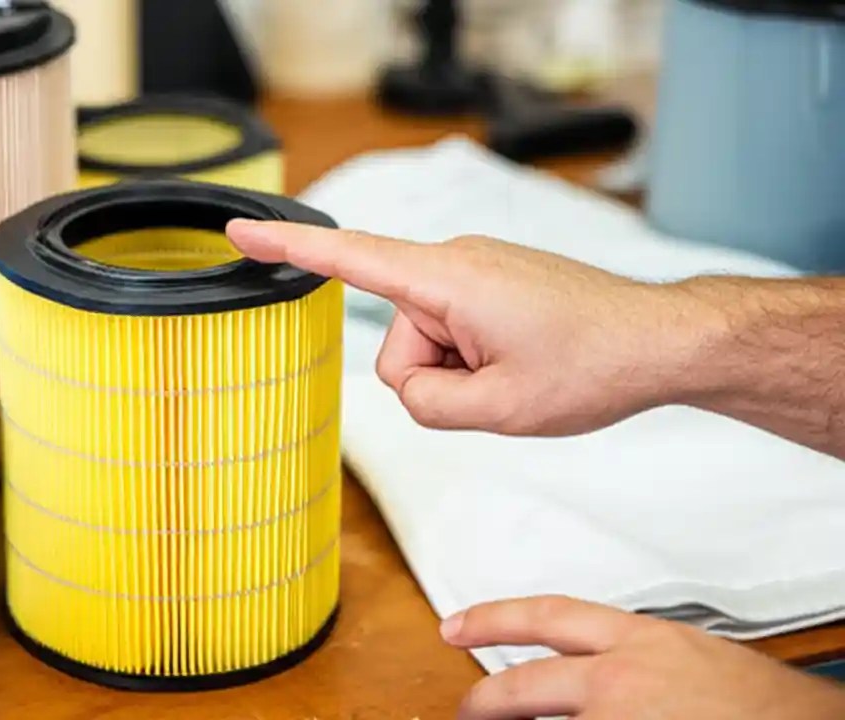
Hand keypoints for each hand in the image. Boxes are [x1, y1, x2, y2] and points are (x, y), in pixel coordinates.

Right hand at [226, 221, 714, 435]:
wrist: (658, 342)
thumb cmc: (593, 364)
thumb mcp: (500, 408)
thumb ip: (427, 405)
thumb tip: (411, 388)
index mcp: (448, 280)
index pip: (348, 257)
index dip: (286, 247)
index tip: (238, 228)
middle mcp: (455, 262)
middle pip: (398, 340)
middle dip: (436, 377)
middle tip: (498, 385)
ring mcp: (474, 271)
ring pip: (426, 344)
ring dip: (462, 372)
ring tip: (517, 373)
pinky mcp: (489, 284)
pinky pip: (452, 332)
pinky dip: (476, 359)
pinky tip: (520, 362)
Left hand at [442, 595, 844, 718]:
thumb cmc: (763, 705)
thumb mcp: (689, 657)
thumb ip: (634, 659)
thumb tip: (593, 674)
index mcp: (637, 642)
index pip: (546, 616)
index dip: (492, 618)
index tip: (454, 625)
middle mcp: (618, 681)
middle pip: (523, 685)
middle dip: (483, 701)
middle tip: (465, 710)